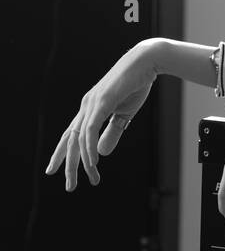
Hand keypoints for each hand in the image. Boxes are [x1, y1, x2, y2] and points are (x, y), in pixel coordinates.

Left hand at [45, 40, 158, 189]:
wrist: (145, 63)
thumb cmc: (135, 86)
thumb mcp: (124, 116)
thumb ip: (111, 133)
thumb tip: (101, 154)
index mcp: (89, 109)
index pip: (70, 135)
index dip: (61, 154)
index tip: (54, 171)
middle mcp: (86, 106)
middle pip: (70, 141)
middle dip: (69, 165)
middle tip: (70, 186)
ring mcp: (92, 104)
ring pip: (80, 138)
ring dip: (84, 162)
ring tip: (91, 179)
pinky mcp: (101, 102)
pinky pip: (91, 129)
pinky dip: (90, 147)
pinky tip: (93, 162)